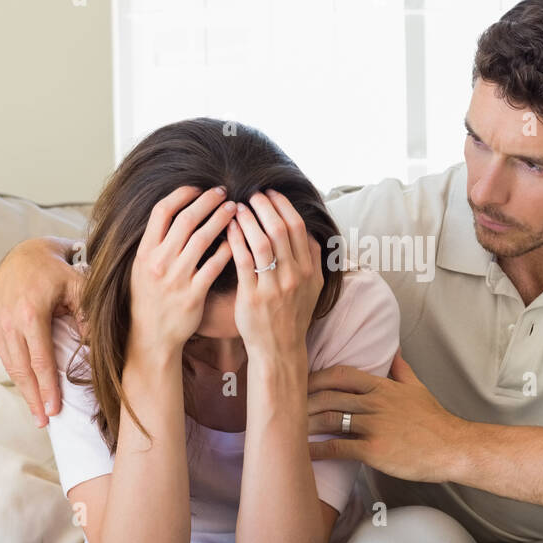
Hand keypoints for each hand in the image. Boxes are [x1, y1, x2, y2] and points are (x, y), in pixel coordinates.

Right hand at [0, 236, 85, 425]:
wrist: (23, 255)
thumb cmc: (56, 272)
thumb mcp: (79, 288)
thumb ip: (88, 319)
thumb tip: (96, 351)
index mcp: (29, 313)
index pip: (40, 360)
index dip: (47, 388)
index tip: (54, 410)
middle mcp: (7, 321)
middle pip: (22, 370)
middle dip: (33, 399)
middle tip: (44, 422)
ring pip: (11, 367)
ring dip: (24, 391)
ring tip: (37, 413)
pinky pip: (5, 357)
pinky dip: (17, 375)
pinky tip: (29, 390)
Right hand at [126, 185, 237, 368]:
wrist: (151, 337)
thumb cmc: (149, 299)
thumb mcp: (142, 268)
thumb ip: (157, 243)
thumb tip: (175, 213)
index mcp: (145, 252)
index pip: (162, 211)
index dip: (181, 194)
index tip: (198, 187)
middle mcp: (159, 261)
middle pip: (185, 220)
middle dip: (207, 201)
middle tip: (224, 191)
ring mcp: (176, 278)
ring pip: (202, 239)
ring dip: (220, 220)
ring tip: (235, 209)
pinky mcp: (192, 295)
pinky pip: (214, 266)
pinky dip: (227, 250)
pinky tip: (238, 240)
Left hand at [227, 189, 322, 360]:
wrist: (279, 349)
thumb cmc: (292, 315)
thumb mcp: (313, 287)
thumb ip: (313, 258)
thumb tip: (309, 231)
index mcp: (309, 270)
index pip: (298, 227)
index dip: (283, 206)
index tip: (271, 193)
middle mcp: (295, 276)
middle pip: (280, 230)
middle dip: (265, 206)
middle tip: (252, 193)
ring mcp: (274, 287)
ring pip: (262, 242)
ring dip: (249, 220)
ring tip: (238, 206)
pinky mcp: (253, 297)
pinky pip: (244, 261)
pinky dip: (236, 240)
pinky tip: (229, 228)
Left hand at [306, 348, 471, 481]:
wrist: (452, 447)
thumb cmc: (434, 420)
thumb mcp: (418, 388)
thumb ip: (401, 370)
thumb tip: (394, 350)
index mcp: (382, 387)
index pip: (341, 374)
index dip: (317, 377)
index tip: (301, 383)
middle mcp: (376, 403)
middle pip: (330, 395)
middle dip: (305, 401)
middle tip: (286, 407)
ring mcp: (375, 426)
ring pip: (331, 419)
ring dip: (307, 423)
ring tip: (290, 428)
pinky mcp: (375, 450)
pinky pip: (339, 447)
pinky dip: (318, 449)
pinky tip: (304, 452)